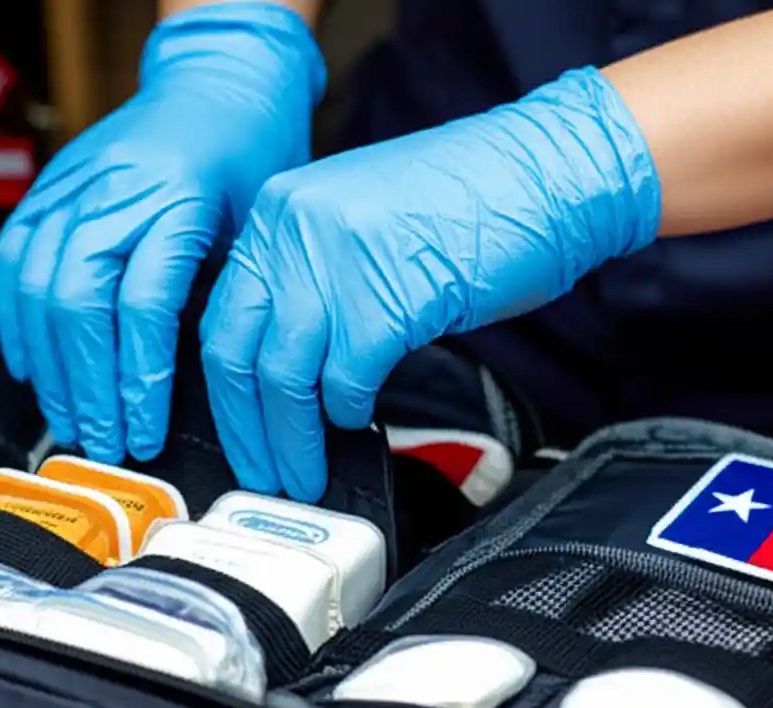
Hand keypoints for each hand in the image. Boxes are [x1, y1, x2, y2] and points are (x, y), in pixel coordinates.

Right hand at [0, 3, 323, 460]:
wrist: (218, 79)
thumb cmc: (250, 150)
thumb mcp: (259, 222)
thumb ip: (223, 290)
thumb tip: (204, 380)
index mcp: (177, 200)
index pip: (144, 307)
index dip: (139, 381)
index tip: (144, 432)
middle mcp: (115, 192)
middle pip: (79, 304)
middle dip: (87, 386)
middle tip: (101, 440)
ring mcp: (74, 187)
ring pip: (39, 288)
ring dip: (50, 366)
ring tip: (68, 418)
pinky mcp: (49, 187)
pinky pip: (13, 259)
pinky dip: (16, 319)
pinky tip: (28, 364)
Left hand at [200, 67, 660, 500]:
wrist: (549, 170)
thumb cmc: (473, 198)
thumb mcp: (360, 223)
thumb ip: (313, 278)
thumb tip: (291, 359)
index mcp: (281, 210)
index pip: (223, 316)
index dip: (228, 389)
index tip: (242, 430)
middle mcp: (294, 230)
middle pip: (236, 352)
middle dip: (247, 428)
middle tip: (264, 470)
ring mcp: (336, 264)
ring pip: (282, 377)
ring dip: (293, 440)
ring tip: (306, 473)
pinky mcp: (386, 301)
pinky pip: (344, 379)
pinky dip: (346, 412)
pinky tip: (357, 419)